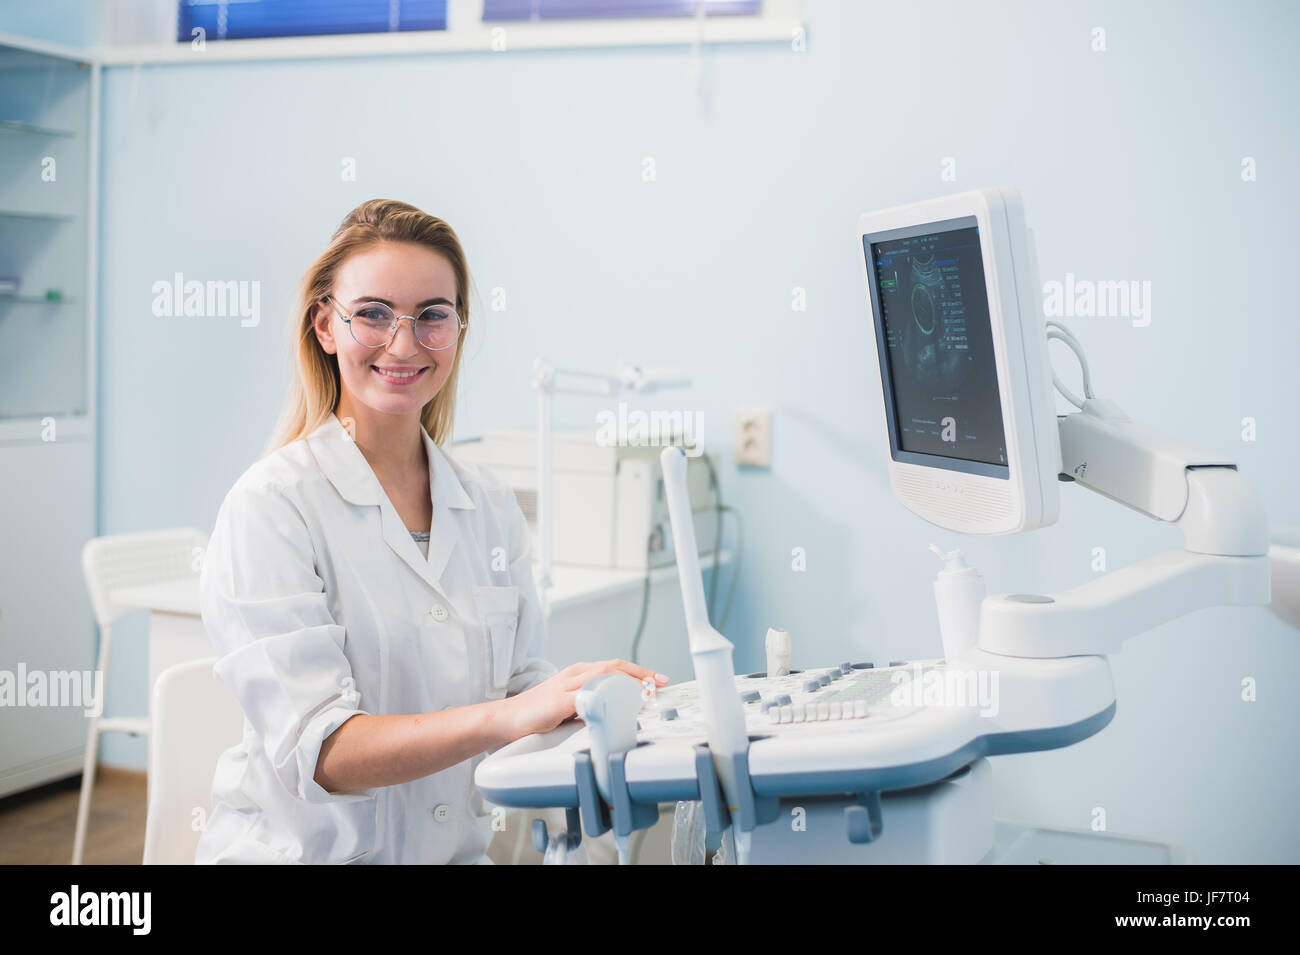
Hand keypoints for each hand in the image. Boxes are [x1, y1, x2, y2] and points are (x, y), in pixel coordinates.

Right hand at [500, 660, 667, 740]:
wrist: (508, 718)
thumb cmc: (538, 714)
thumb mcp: (571, 706)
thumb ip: (591, 704)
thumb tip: (617, 712)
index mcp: (579, 673)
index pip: (615, 666)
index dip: (640, 671)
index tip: (659, 679)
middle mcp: (575, 674)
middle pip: (614, 667)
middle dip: (641, 674)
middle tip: (661, 683)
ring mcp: (566, 685)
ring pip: (603, 676)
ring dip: (627, 683)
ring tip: (647, 693)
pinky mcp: (558, 701)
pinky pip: (585, 695)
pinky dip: (604, 696)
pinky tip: (616, 703)